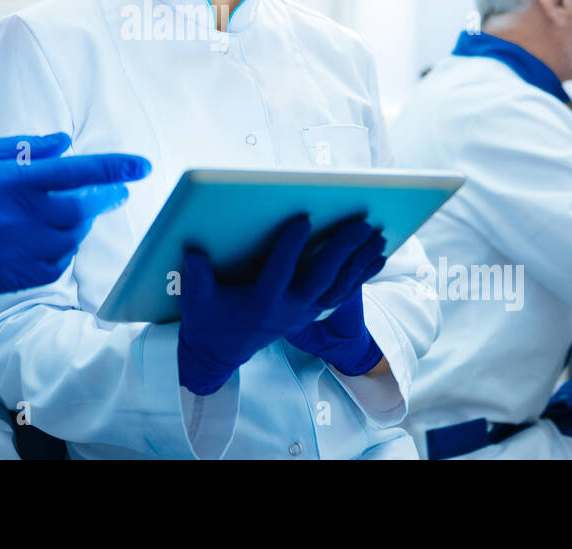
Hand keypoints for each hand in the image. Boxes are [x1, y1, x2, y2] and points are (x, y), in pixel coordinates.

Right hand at [0, 133, 149, 294]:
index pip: (74, 173)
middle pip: (82, 209)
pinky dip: (63, 250)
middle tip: (118, 190)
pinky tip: (54, 237)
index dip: (111, 168)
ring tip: (77, 210)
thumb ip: (22, 148)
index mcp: (11, 183)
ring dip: (82, 223)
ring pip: (72, 239)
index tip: (140, 166)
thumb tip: (64, 143)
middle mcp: (20, 219)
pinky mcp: (12, 277)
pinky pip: (55, 265)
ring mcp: (17, 252)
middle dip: (106, 197)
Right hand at [176, 215, 385, 395]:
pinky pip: (343, 294)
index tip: (303, 218)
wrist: (220, 352)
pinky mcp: (310, 313)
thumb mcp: (195, 300)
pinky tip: (377, 257)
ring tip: (377, 236)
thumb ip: (197, 276)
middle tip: (360, 223)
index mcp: (261, 302)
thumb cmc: (207, 320)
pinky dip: (361, 275)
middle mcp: (288, 309)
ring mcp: (303, 313)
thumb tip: (194, 252)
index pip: (279, 271)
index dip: (291, 245)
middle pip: (321, 278)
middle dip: (342, 249)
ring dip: (360, 261)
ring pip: (339, 287)